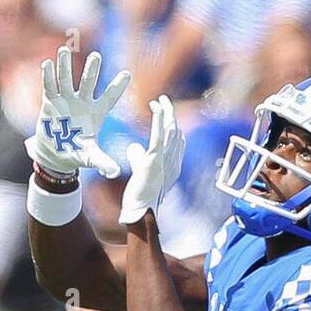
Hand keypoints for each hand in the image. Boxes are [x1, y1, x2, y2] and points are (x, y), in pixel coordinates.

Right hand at [25, 46, 130, 179]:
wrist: (56, 156)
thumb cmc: (77, 154)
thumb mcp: (91, 158)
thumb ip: (103, 162)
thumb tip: (115, 172)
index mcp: (96, 113)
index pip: (109, 97)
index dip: (118, 87)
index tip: (128, 74)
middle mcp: (82, 103)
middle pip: (88, 82)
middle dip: (91, 70)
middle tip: (96, 56)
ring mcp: (66, 101)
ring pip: (66, 79)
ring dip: (65, 66)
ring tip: (64, 50)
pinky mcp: (50, 103)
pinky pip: (49, 86)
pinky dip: (48, 76)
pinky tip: (47, 63)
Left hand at [120, 95, 184, 225]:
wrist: (141, 209)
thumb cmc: (140, 194)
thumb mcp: (141, 170)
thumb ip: (139, 157)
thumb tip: (134, 147)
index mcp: (173, 164)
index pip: (177, 140)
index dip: (172, 125)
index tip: (165, 113)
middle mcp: (173, 161)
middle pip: (176, 132)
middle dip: (171, 114)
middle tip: (163, 100)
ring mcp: (165, 161)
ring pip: (170, 131)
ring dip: (166, 113)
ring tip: (160, 101)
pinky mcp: (154, 160)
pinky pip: (158, 136)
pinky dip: (158, 120)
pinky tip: (156, 107)